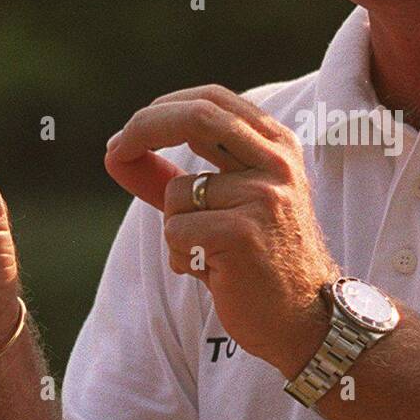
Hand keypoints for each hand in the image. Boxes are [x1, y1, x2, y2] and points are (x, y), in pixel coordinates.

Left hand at [104, 85, 337, 375]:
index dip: (162, 109)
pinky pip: (176, 232)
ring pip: (176, 193)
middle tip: (113, 153)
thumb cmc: (261, 262)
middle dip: (143, 129)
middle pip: (195, 117)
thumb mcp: (228, 207)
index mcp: (279, 146)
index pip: (212, 100)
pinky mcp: (243, 232)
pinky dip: (182, 258)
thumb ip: (179, 178)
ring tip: (211, 255)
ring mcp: (263, 196)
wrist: (306, 319)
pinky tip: (216, 274)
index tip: (130, 133)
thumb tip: (117, 153)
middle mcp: (277, 163)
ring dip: (175, 230)